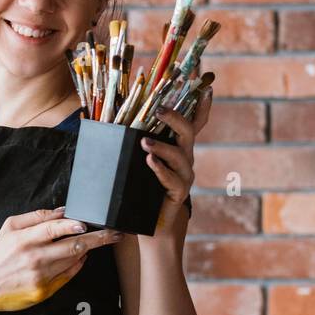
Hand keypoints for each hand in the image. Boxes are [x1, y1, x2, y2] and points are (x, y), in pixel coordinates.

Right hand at [0, 206, 122, 312]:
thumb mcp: (9, 227)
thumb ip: (35, 217)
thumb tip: (62, 212)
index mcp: (23, 240)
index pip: (53, 229)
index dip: (72, 225)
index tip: (87, 223)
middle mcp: (34, 258)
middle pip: (73, 246)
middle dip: (98, 238)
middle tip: (115, 233)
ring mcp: (41, 276)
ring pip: (74, 260)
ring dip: (88, 249)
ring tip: (97, 241)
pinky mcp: (45, 290)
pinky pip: (70, 274)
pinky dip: (78, 263)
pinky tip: (81, 256)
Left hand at [140, 86, 212, 233]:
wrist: (150, 225)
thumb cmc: (140, 190)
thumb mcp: (136, 163)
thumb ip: (131, 144)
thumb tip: (106, 120)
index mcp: (177, 147)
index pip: (195, 124)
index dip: (203, 107)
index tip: (207, 89)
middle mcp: (185, 158)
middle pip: (188, 133)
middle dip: (175, 118)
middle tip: (158, 110)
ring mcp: (184, 176)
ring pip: (179, 156)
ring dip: (162, 146)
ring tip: (144, 142)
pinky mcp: (179, 193)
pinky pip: (173, 179)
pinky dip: (161, 169)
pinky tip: (150, 162)